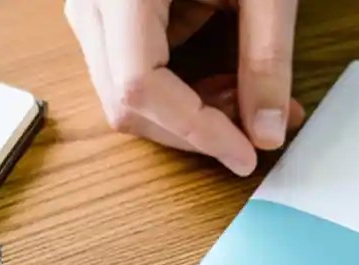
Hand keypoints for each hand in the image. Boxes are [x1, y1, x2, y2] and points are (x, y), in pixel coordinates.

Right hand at [65, 0, 305, 175]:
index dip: (194, 131)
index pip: (140, 87)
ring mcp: (90, 6)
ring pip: (127, 95)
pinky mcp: (106, 13)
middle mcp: (90, 0)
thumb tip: (269, 132)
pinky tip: (226, 74)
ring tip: (249, 93)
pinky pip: (134, 72)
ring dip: (191, 112)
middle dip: (196, 128)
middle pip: (125, 102)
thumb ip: (268, 58)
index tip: (245, 155)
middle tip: (260, 124)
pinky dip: (182, 88)